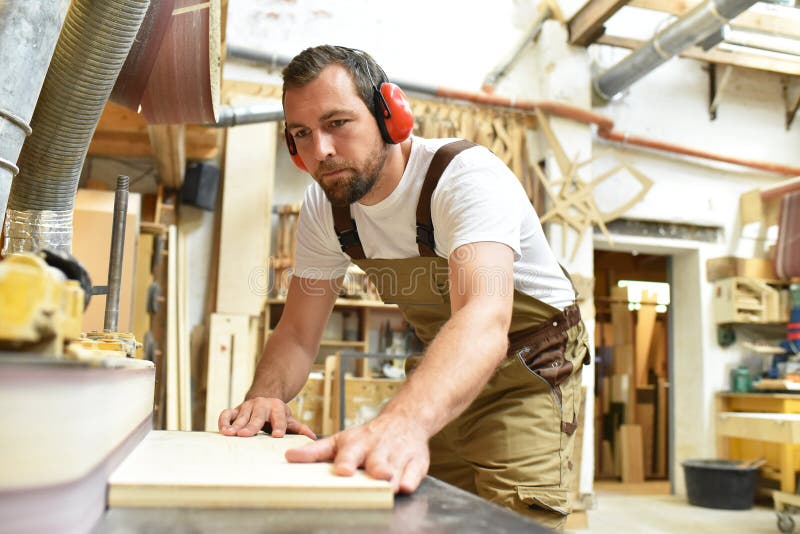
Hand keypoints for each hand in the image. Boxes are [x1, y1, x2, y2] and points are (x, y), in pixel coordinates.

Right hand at [218, 397, 315, 438]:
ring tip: (230, 433)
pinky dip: (223, 421)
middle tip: (247, 434)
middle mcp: (261, 406)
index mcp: (277, 408)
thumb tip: (312, 437)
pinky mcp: (235, 410)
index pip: (279, 417)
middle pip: (257, 416)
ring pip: (241, 415)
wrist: (264, 398)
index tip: (277, 435)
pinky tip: (222, 430)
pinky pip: (226, 413)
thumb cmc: (276, 414)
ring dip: (235, 424)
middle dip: (252, 425)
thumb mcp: (289, 420)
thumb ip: (299, 428)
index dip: (279, 426)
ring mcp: (247, 407)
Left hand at [284, 414, 429, 493]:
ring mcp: (398, 455)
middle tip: (374, 474)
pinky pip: (415, 474)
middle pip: (377, 462)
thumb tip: (288, 457)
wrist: (405, 419)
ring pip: (396, 469)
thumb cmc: (367, 436)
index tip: (343, 470)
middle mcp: (378, 449)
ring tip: (387, 483)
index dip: (347, 462)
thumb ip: (315, 451)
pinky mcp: (416, 462)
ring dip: (392, 477)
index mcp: (357, 444)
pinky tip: (405, 485)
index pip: (350, 453)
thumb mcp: (340, 440)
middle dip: (376, 468)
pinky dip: (410, 479)